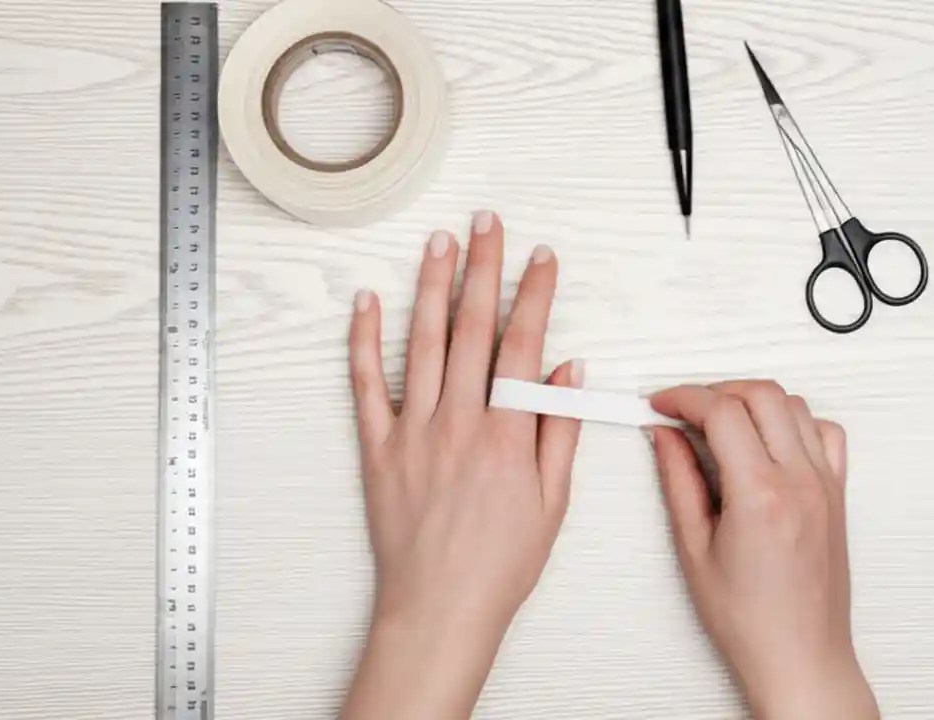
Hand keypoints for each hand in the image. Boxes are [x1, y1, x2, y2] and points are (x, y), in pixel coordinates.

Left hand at [341, 211, 582, 719]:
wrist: (439, 609)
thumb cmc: (500, 565)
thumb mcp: (553, 503)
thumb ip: (560, 432)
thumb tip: (567, 369)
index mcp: (507, 436)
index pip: (524, 346)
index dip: (535, 294)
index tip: (542, 258)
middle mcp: (459, 423)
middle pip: (472, 329)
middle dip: (482, 269)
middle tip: (486, 224)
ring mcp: (414, 432)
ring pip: (423, 344)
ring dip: (431, 287)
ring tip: (439, 242)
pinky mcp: (378, 449)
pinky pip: (367, 384)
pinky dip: (365, 340)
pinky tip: (369, 301)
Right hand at [650, 381, 877, 719]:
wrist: (800, 657)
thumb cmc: (749, 619)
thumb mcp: (694, 549)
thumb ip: (678, 482)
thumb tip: (664, 436)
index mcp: (760, 495)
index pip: (721, 411)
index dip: (683, 397)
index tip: (660, 404)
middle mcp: (800, 481)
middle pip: (761, 394)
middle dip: (716, 391)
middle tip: (684, 412)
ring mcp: (825, 484)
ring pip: (794, 405)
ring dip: (753, 401)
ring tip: (720, 425)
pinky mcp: (838, 493)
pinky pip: (825, 432)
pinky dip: (794, 421)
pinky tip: (768, 442)